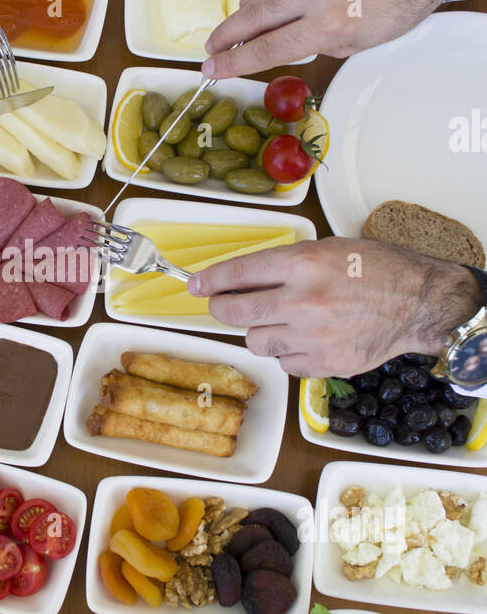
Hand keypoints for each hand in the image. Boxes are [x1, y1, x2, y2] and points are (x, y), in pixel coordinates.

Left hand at [186, 238, 481, 377]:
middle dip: (221, 309)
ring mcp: (313, 337)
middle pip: (234, 313)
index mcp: (304, 264)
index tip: (195, 285)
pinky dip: (287, 353)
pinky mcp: (325, 364)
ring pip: (255, 341)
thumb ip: (284, 265)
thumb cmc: (376, 271)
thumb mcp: (328, 249)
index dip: (209, 280)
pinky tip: (305, 339)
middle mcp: (304, 301)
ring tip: (280, 321)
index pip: (238, 273)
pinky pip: (283, 363)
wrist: (418, 303)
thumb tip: (239, 279)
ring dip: (259, 331)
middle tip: (222, 306)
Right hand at [202, 0, 462, 80]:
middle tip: (212, 47)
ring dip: (247, 4)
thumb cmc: (391, 8)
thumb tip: (268, 43)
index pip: (268, 48)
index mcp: (332, 23)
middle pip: (253, 16)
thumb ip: (309, 44)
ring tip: (249, 15)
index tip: (212, 69)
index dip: (234, 62)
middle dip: (226, 35)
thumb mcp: (354, 44)